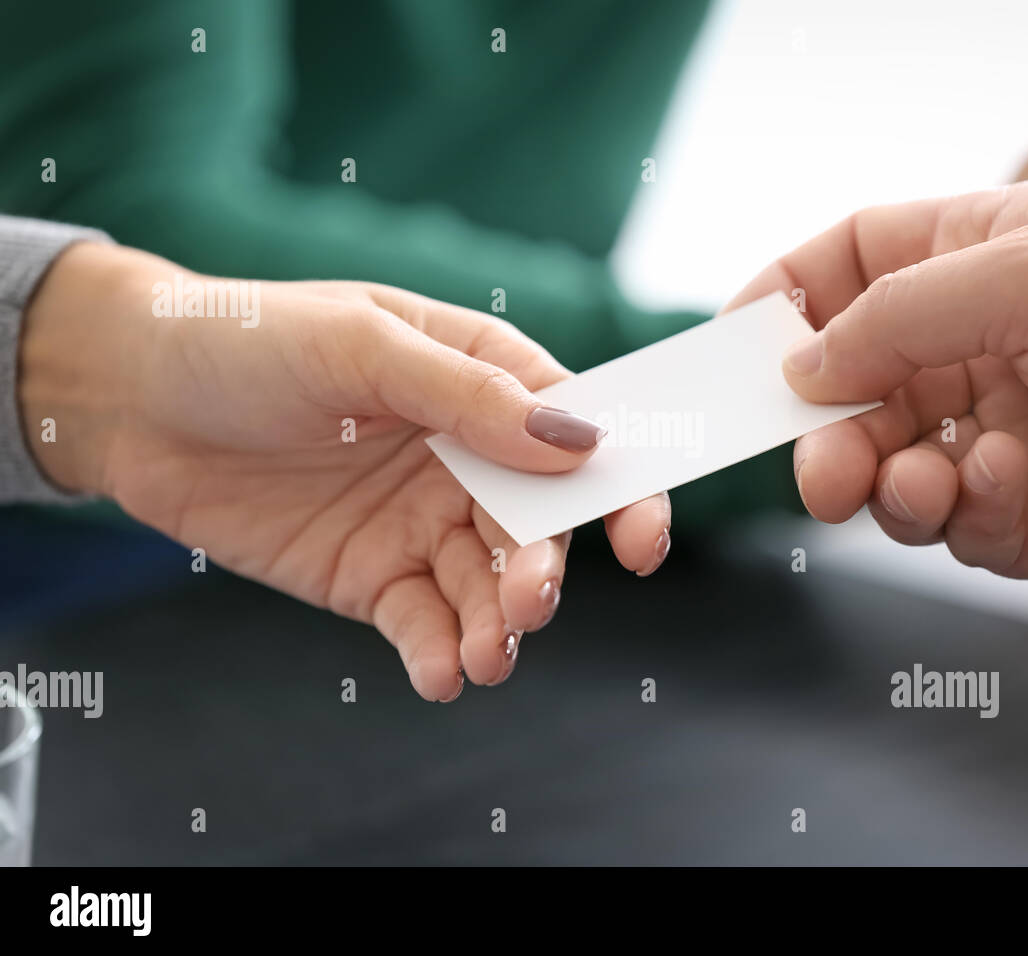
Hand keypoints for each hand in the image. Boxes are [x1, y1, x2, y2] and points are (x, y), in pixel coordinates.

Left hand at [19, 243, 670, 699]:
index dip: (621, 486)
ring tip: (484, 657)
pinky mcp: (372, 577)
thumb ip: (467, 394)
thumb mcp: (360, 345)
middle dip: (544, 569)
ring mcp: (421, 521)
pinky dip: (440, 653)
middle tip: (527, 603)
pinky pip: (424, 623)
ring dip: (499, 626)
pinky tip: (439, 673)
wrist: (130, 400)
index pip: (577, 435)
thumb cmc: (247, 340)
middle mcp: (465, 456)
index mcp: (480, 380)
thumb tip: (575, 445)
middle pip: (540, 524)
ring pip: (489, 585)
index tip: (640, 540)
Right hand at [728, 180, 1027, 586]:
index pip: (846, 267)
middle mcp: (972, 346)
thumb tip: (801, 365)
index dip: (782, 299)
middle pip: (847, 387)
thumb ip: (896, 316)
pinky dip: (961, 511)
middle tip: (821, 466)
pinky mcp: (1022, 509)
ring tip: (922, 482)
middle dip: (822, 431)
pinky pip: (951, 523)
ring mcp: (992, 428)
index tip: (730, 347)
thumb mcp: (1027, 272)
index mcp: (972, 260)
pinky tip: (1002, 483)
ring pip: (884, 469)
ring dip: (884, 484)